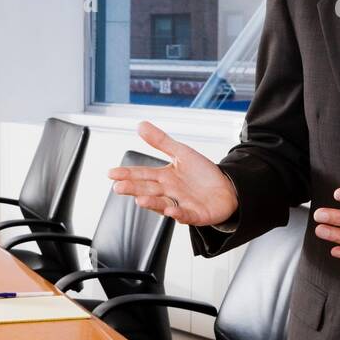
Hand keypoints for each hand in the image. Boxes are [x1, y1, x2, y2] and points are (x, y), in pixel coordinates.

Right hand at [108, 121, 238, 225]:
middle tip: (118, 188)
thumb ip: (160, 142)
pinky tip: (171, 210)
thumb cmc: (203, 174)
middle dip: (133, 189)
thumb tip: (140, 125)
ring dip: (151, 203)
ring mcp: (181, 204)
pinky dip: (178, 214)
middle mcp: (170, 192)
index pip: (142, 174)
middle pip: (148, 190)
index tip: (111, 173)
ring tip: (140, 200)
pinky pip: (186, 215)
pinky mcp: (196, 214)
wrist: (228, 189)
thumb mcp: (181, 153)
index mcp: (165, 177)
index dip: (127, 174)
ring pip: (163, 204)